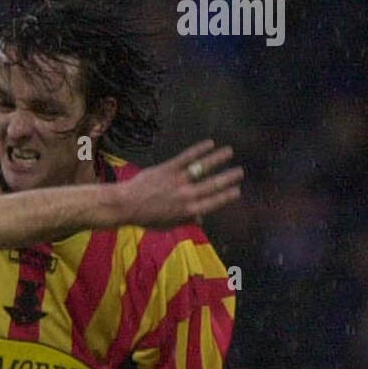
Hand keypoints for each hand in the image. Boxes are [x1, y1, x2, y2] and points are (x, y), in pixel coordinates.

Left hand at [115, 141, 242, 229]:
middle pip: (213, 185)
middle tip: (240, 171)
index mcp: (188, 212)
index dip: (226, 197)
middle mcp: (186, 196)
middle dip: (228, 178)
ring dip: (218, 159)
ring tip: (229, 152)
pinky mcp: (168, 168)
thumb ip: (185, 221)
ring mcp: (178, 181)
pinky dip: (199, 149)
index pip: (213, 203)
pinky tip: (210, 143)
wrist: (126, 205)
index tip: (237, 191)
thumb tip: (201, 219)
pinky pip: (187, 157)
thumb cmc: (146, 217)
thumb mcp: (167, 225)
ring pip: (202, 168)